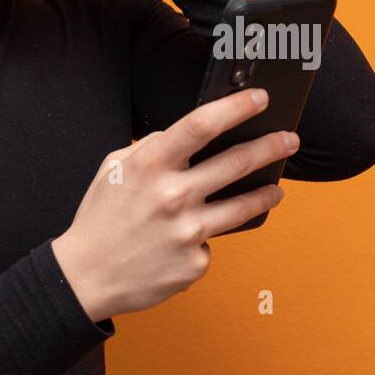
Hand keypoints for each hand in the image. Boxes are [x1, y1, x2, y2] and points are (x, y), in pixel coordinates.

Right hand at [51, 88, 299, 322]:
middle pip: (236, 162)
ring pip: (242, 207)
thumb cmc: (101, 219)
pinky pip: (211, 244)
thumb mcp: (114, 169)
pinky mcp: (193, 263)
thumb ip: (150, 147)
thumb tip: (186, 135)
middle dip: (270, 147)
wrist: (85, 276)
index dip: (236, 107)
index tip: (260, 98)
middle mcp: (173, 196)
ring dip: (265, 194)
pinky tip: (184, 242)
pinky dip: (203, 240)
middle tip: (289, 140)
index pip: (202, 125)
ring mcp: (186, 232)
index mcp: (150, 165)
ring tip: (275, 189)